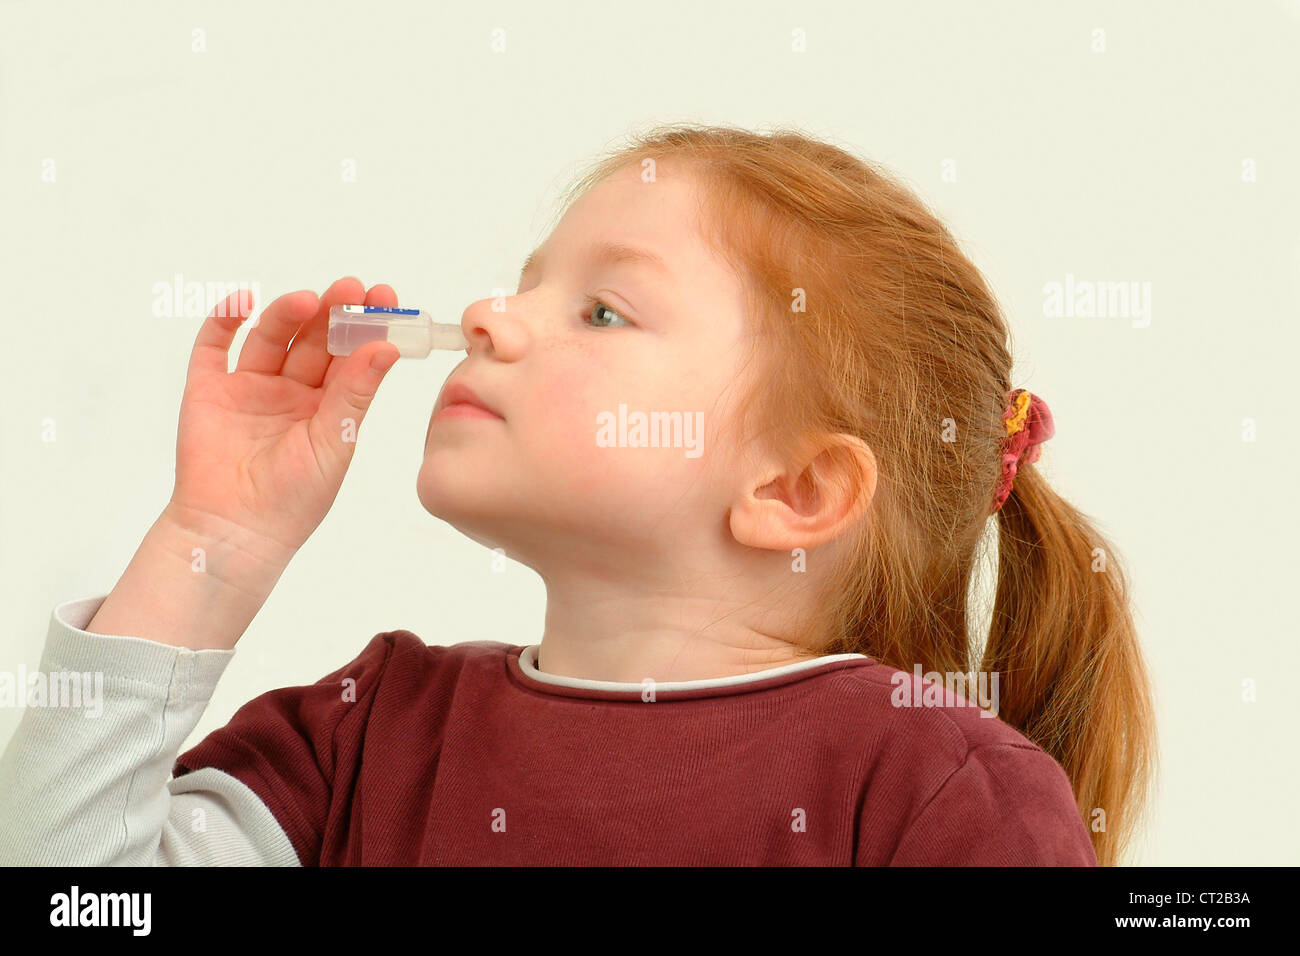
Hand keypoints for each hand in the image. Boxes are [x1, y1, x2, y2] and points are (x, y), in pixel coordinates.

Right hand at [164, 277, 401, 560]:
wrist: (235, 532)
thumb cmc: (294, 499)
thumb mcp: (335, 443)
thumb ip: (355, 394)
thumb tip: (386, 348)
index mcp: (328, 406)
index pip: (352, 356)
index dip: (367, 325)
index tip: (384, 297)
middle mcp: (291, 392)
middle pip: (314, 340)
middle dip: (333, 312)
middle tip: (351, 288)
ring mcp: (249, 388)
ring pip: (271, 337)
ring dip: (288, 314)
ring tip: (308, 300)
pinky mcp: (209, 390)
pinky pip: (214, 346)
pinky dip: (224, 320)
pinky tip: (243, 301)